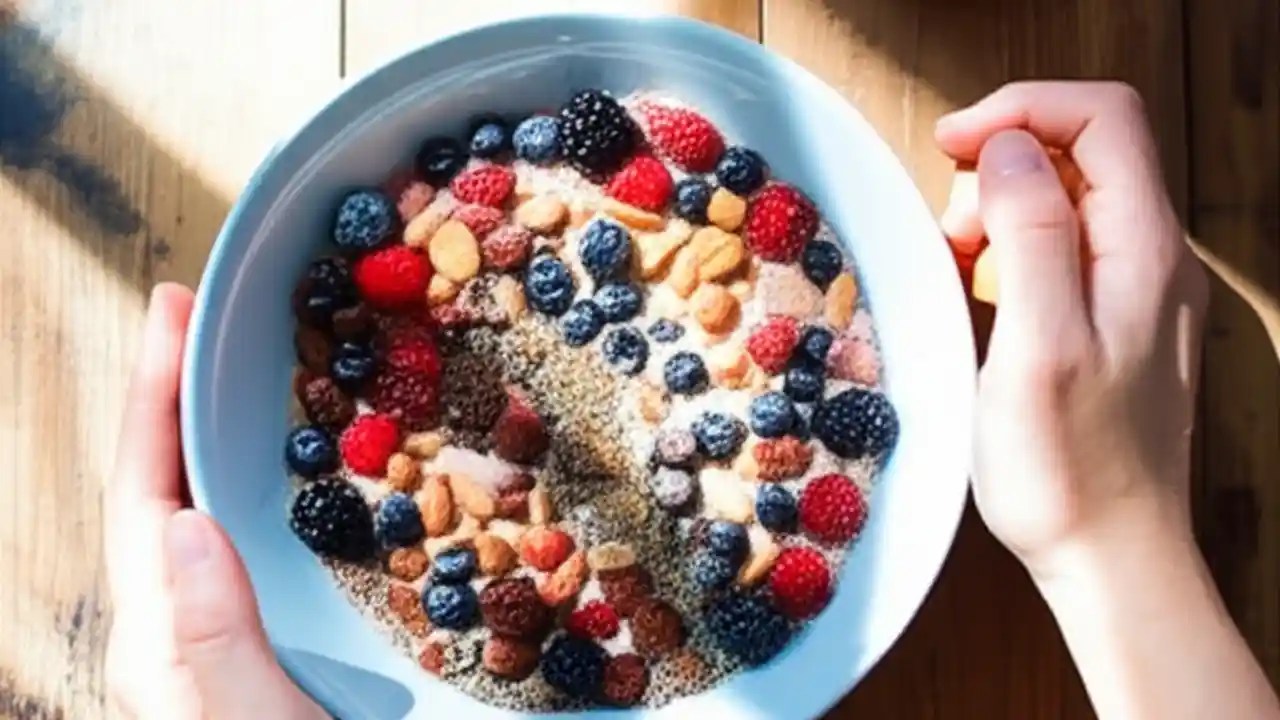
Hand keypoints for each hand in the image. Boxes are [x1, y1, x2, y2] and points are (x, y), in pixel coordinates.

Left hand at [104, 283, 327, 719]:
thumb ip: (207, 652)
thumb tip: (185, 530)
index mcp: (169, 636)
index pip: (148, 495)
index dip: (154, 396)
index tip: (173, 308)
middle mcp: (197, 624)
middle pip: (179, 486)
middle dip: (188, 395)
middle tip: (216, 315)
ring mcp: (250, 632)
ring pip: (236, 513)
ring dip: (246, 435)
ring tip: (271, 368)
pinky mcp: (299, 643)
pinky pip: (288, 549)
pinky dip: (304, 492)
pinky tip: (340, 472)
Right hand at [934, 81, 1206, 576]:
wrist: (1111, 557)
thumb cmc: (1069, 470)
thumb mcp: (1037, 347)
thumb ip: (1031, 236)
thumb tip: (1010, 150)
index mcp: (1144, 252)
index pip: (1101, 119)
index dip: (1021, 109)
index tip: (951, 143)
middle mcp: (1154, 259)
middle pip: (1083, 152)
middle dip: (1003, 166)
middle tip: (950, 233)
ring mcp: (1137, 290)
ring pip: (1069, 200)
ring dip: (1003, 211)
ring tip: (961, 269)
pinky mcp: (1113, 322)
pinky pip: (1064, 251)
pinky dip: (1014, 252)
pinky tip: (985, 297)